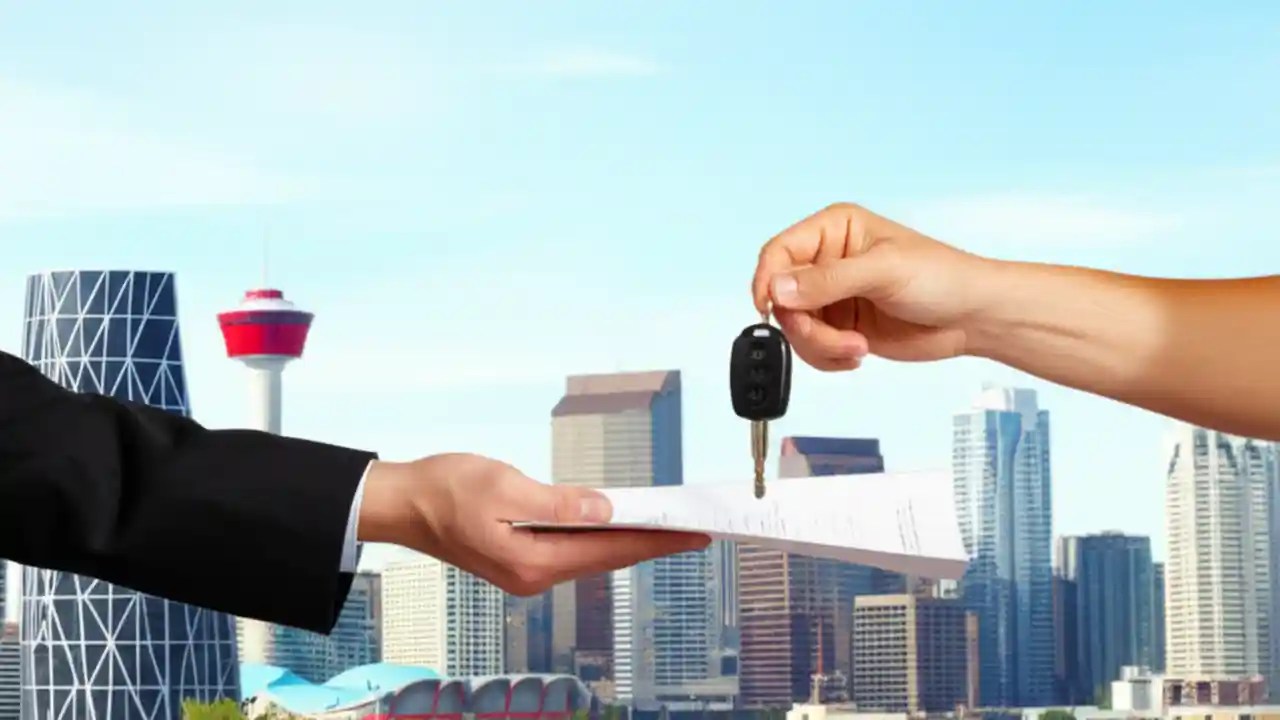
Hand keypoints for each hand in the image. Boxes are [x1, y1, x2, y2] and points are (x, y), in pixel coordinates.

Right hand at [357, 453, 709, 593]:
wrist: (402, 504)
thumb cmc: (444, 489)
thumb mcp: (504, 486)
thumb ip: (558, 502)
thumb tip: (604, 510)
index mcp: (532, 560)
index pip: (611, 549)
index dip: (656, 539)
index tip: (693, 533)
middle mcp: (533, 575)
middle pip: (607, 558)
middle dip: (652, 542)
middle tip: (693, 530)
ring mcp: (526, 571)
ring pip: (591, 556)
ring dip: (628, 541)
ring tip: (666, 528)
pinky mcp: (519, 559)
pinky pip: (572, 551)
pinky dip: (599, 538)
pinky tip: (617, 526)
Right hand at [752, 202, 996, 370]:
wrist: (972, 318)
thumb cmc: (942, 277)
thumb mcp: (883, 272)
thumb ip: (828, 280)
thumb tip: (778, 288)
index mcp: (833, 230)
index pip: (779, 252)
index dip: (768, 280)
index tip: (770, 309)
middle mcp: (826, 261)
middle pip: (781, 297)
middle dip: (804, 325)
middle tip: (837, 339)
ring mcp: (832, 297)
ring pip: (794, 327)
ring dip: (820, 345)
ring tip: (855, 347)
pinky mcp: (840, 326)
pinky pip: (811, 347)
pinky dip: (827, 357)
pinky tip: (857, 353)